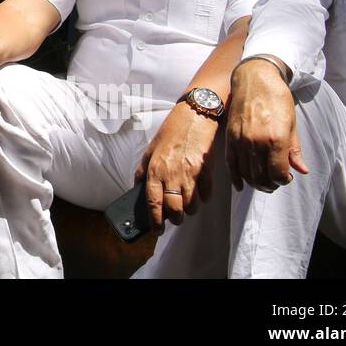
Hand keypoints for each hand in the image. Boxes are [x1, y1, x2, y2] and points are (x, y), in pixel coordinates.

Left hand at [136, 102, 219, 228]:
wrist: (195, 116)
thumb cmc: (171, 132)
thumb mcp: (150, 149)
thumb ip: (143, 171)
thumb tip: (138, 189)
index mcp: (155, 169)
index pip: (152, 202)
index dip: (154, 220)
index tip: (156, 229)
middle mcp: (172, 174)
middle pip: (174, 209)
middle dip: (174, 219)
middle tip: (174, 219)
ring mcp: (191, 174)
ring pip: (191, 206)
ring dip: (189, 210)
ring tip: (186, 206)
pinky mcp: (207, 172)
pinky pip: (206, 195)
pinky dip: (203, 199)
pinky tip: (199, 194)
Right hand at [225, 59, 308, 192]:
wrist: (255, 79)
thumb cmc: (277, 99)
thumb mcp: (292, 124)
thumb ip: (295, 150)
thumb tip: (302, 170)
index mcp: (276, 139)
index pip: (278, 174)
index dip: (284, 180)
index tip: (287, 176)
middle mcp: (257, 143)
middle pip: (261, 178)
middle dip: (270, 185)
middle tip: (276, 181)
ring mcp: (241, 140)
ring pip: (246, 173)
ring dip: (256, 182)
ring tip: (263, 179)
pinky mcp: (230, 137)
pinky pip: (231, 164)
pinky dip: (236, 177)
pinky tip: (241, 184)